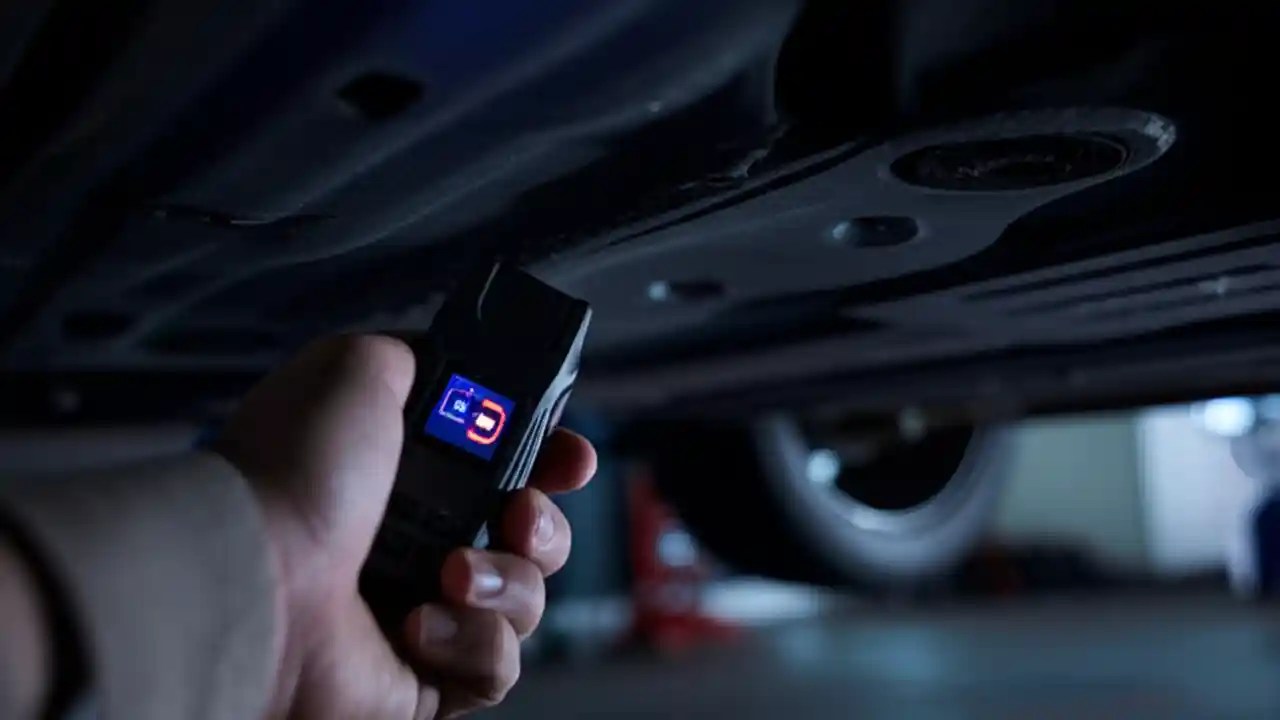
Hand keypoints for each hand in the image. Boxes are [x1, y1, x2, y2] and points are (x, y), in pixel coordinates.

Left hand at [215, 335, 596, 718]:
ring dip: (504, 581)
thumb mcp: (357, 368)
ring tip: (450, 574)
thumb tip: (449, 368)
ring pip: (527, 603)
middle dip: (543, 524)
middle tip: (517, 515)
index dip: (552, 464)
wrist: (257, 576)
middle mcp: (419, 547)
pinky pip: (496, 666)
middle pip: (534, 537)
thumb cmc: (294, 474)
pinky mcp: (426, 682)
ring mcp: (426, 616)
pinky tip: (419, 626)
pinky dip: (469, 640)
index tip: (571, 461)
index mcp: (410, 479)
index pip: (511, 471)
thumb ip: (417, 359)